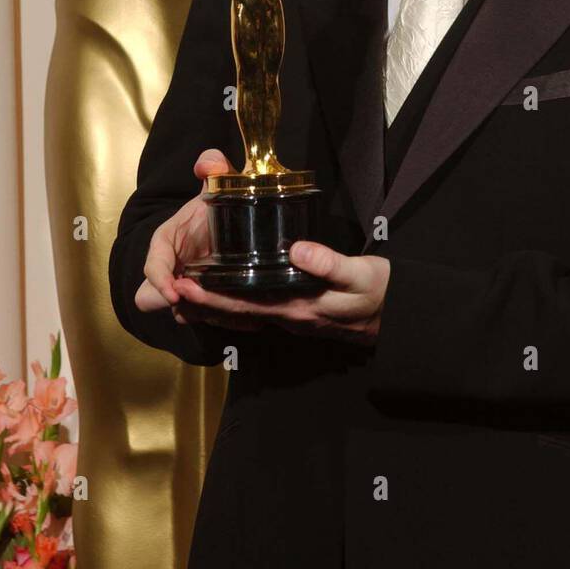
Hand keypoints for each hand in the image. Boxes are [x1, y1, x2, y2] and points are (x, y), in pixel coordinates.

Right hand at [134, 148, 264, 331]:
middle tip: (205, 303)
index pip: (152, 268)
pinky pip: (209, 319)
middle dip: (179, 305)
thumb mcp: (215, 186)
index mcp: (165, 244)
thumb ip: (214, 169)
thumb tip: (209, 162)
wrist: (229, 224)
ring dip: (207, 314)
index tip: (174, 292)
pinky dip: (227, 319)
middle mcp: (170, 270)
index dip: (159, 282)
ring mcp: (187, 289)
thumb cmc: (212, 208)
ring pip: (187, 314)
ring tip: (237, 310)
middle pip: (158, 301)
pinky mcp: (206, 302)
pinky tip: (251, 315)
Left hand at [171, 240, 391, 348]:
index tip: (185, 286)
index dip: (212, 297)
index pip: (245, 305)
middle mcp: (289, 319)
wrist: (397, 316)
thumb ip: (330, 263)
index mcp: (298, 308)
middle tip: (171, 292)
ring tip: (185, 299)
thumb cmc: (380, 293)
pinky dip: (235, 309)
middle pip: (236, 315)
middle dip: (203, 305)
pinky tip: (225, 300)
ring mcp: (293, 319)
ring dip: (214, 310)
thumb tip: (297, 249)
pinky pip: (257, 314)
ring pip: (244, 317)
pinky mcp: (298, 314)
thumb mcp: (361, 274)